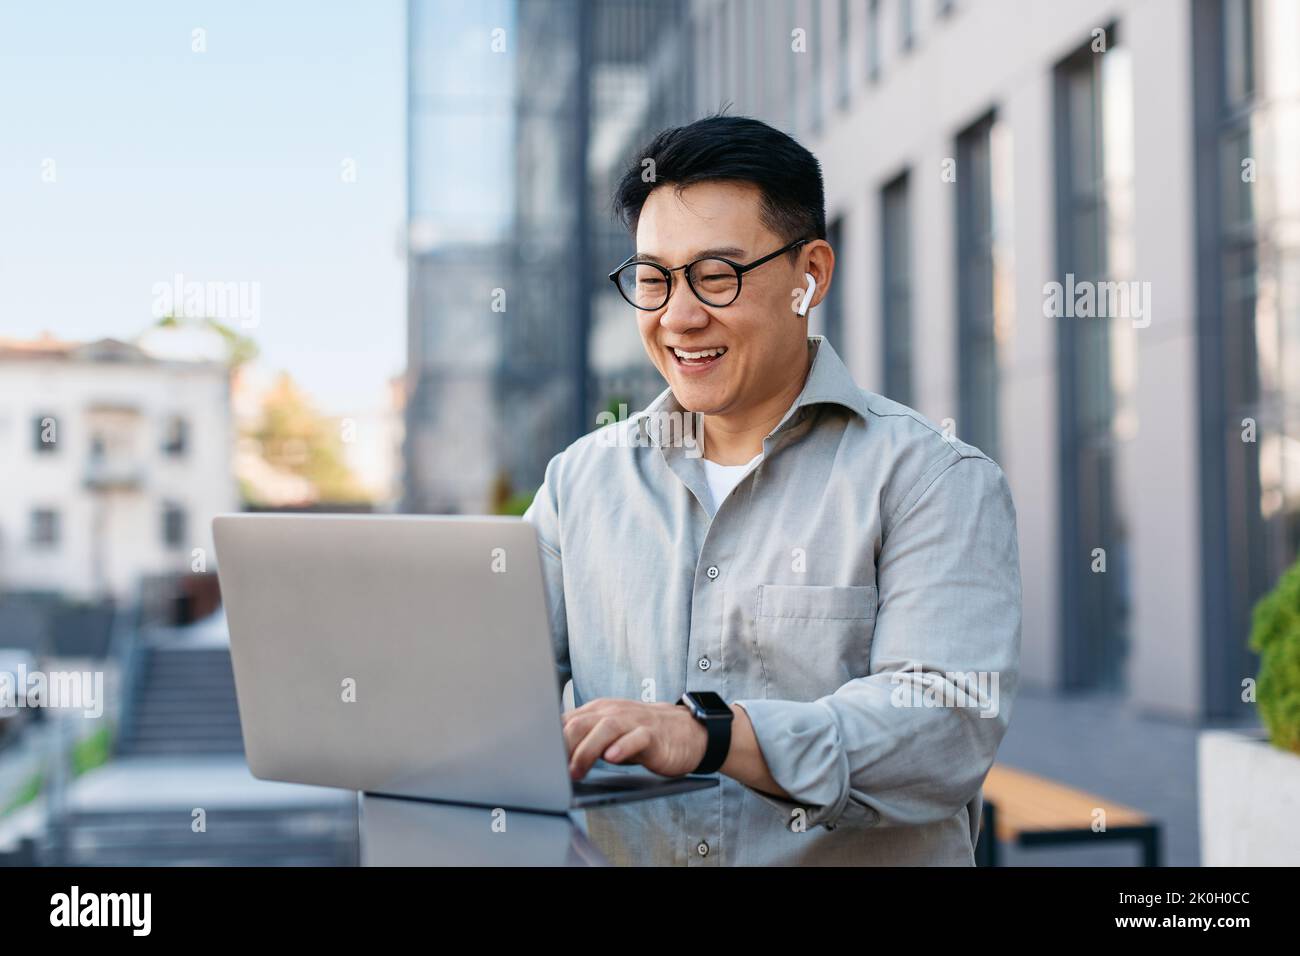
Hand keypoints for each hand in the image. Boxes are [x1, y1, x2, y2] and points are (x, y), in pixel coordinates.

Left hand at [561, 698, 707, 779]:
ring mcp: (634, 721)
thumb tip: (555, 759)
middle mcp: (613, 712)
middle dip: (564, 747)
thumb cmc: (642, 735)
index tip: (538, 761)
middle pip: (581, 723)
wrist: (686, 731)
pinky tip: (612, 757)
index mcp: (598, 711)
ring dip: (587, 750)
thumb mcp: (609, 734)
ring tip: (577, 771)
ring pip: (606, 728)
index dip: (551, 742)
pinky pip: (636, 738)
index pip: (567, 722)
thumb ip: (585, 740)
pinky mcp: (653, 735)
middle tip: (554, 772)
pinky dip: (623, 747)